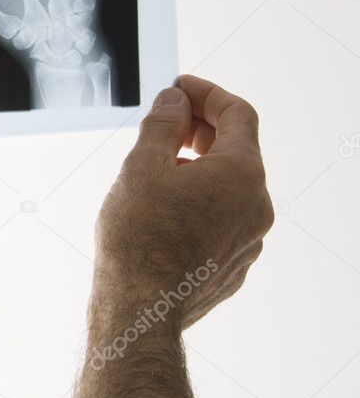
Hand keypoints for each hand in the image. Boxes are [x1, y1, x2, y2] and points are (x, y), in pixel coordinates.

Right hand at [93, 75, 274, 329]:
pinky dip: (197, 205)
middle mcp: (257, 206)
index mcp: (242, 173)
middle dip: (200, 131)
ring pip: (228, 190)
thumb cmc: (139, 238)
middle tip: (165, 124)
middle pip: (237, 151)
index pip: (238, 113)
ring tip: (155, 172)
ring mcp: (249, 241)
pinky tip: (162, 212)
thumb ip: (162, 124)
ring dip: (197, 170)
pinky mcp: (232, 268)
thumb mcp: (142, 164)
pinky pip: (221, 223)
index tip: (179, 89)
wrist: (140, 309)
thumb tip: (174, 102)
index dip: (207, 93)